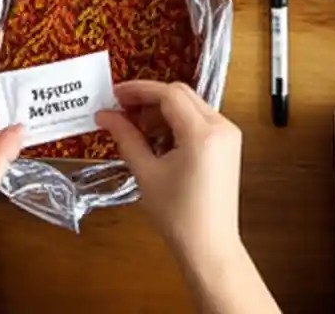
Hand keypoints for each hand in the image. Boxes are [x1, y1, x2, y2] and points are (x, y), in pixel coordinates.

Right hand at [96, 82, 278, 313]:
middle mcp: (221, 128)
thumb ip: (126, 137)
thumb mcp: (146, 172)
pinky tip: (158, 141)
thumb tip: (106, 115)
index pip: (169, 94)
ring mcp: (228, 136)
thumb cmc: (178, 215)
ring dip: (162, 111)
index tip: (116, 95)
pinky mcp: (228, 145)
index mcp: (203, 134)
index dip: (139, 90)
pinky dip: (177, 123)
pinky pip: (199, 120)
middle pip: (181, 95)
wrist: (209, 245)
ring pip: (190, 106)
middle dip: (149, 100)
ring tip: (138, 132)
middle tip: (122, 112)